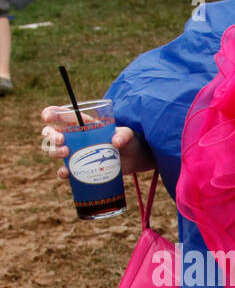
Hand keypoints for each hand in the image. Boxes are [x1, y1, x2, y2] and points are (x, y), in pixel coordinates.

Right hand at [39, 108, 153, 181]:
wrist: (136, 159)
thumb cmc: (130, 141)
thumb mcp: (128, 135)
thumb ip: (124, 135)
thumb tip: (116, 142)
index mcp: (83, 124)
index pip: (62, 116)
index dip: (51, 114)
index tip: (46, 117)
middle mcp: (76, 138)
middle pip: (53, 134)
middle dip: (51, 136)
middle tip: (61, 140)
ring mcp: (77, 153)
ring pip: (55, 151)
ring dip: (55, 152)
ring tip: (66, 152)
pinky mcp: (82, 168)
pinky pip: (66, 171)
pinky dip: (63, 173)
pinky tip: (65, 173)